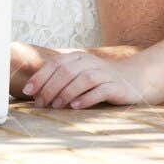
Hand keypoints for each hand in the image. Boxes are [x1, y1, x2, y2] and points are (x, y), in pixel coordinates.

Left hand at [21, 49, 161, 109]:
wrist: (135, 79)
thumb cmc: (100, 80)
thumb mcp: (79, 74)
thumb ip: (60, 79)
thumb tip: (34, 93)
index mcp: (78, 57)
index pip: (55, 64)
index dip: (40, 77)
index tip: (28, 91)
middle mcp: (90, 62)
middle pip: (66, 71)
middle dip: (50, 88)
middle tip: (41, 104)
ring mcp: (104, 73)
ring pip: (82, 79)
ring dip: (66, 93)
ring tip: (55, 106)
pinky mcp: (116, 86)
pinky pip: (100, 90)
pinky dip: (86, 98)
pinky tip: (75, 106)